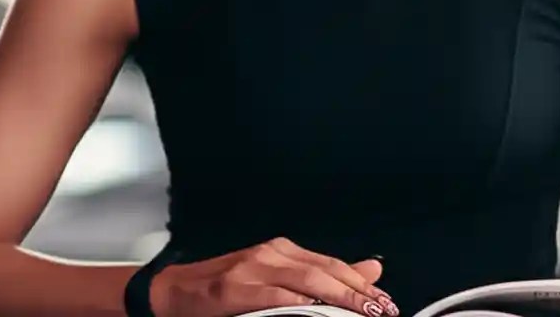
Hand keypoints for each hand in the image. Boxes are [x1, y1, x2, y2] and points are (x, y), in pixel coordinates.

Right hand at [149, 236, 399, 316]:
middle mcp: (271, 252)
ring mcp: (252, 268)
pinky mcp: (236, 288)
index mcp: (282, 250)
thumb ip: (321, 277)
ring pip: (307, 281)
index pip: (332, 265)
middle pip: (325, 271)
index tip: (386, 303)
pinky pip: (277, 296)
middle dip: (358, 293)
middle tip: (385, 311)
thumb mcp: (276, 279)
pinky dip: (302, 304)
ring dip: (340, 299)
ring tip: (364, 313)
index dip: (361, 283)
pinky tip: (320, 311)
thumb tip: (373, 269)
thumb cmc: (225, 291)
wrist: (172, 293)